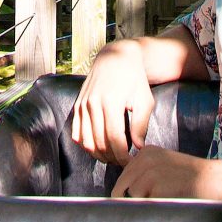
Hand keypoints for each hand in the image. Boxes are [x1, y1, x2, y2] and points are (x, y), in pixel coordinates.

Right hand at [68, 40, 156, 163]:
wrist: (116, 58)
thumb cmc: (134, 80)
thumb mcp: (145, 100)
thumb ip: (141, 124)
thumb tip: (138, 147)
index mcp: (111, 102)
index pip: (115, 139)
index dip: (123, 156)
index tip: (131, 162)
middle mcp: (93, 104)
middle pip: (100, 143)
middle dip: (112, 158)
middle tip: (123, 161)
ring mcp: (82, 105)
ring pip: (86, 142)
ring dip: (99, 155)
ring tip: (112, 157)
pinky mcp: (77, 106)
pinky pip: (76, 134)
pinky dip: (86, 145)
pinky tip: (99, 147)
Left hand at [110, 146, 221, 200]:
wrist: (216, 179)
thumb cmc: (190, 177)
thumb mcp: (163, 166)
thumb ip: (143, 174)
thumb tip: (120, 194)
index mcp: (146, 152)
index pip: (124, 175)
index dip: (126, 190)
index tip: (133, 198)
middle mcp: (145, 158)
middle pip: (122, 185)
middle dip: (129, 198)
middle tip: (145, 204)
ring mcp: (151, 171)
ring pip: (133, 195)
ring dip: (145, 203)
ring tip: (164, 198)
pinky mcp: (157, 186)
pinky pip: (145, 204)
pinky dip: (155, 207)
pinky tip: (170, 201)